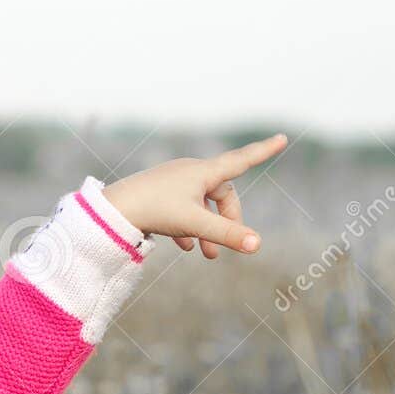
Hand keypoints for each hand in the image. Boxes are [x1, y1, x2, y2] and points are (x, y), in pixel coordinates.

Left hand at [101, 133, 287, 259]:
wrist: (111, 210)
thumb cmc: (154, 210)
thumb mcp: (195, 224)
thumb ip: (227, 235)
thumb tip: (257, 245)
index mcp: (203, 171)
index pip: (242, 160)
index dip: (263, 151)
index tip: (282, 138)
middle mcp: (190, 171)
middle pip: (221, 193)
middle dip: (227, 221)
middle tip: (222, 248)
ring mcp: (173, 181)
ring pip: (201, 204)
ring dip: (207, 228)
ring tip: (205, 255)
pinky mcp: (158, 193)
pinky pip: (182, 208)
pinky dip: (188, 227)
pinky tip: (185, 247)